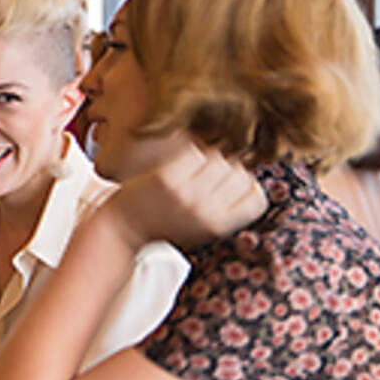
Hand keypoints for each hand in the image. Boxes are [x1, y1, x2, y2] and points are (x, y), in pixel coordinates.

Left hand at [110, 143, 266, 249]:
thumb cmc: (166, 224)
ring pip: (219, 158)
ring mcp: (186, 192)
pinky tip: (178, 165)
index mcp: (218, 226)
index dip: (248, 188)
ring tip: (190, 173)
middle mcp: (205, 210)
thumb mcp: (203, 228)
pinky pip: (195, 151)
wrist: (122, 227)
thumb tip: (250, 177)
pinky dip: (189, 152)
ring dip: (208, 159)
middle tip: (205, 178)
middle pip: (240, 174)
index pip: (257, 198)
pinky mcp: (167, 176)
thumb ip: (226, 209)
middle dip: (227, 171)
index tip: (231, 188)